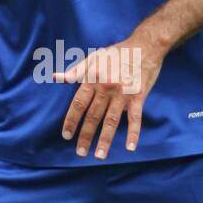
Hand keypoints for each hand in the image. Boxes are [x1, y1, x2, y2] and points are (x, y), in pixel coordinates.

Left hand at [53, 25, 168, 158]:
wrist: (145, 46)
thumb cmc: (117, 52)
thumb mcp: (94, 57)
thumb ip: (76, 70)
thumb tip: (57, 77)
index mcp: (93, 79)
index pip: (78, 104)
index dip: (71, 121)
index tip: (66, 135)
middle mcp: (106, 88)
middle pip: (93, 116)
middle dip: (85, 135)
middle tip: (80, 152)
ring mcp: (123, 94)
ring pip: (111, 120)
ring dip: (105, 139)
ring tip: (99, 155)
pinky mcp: (138, 97)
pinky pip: (135, 118)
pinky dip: (133, 133)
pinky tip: (129, 148)